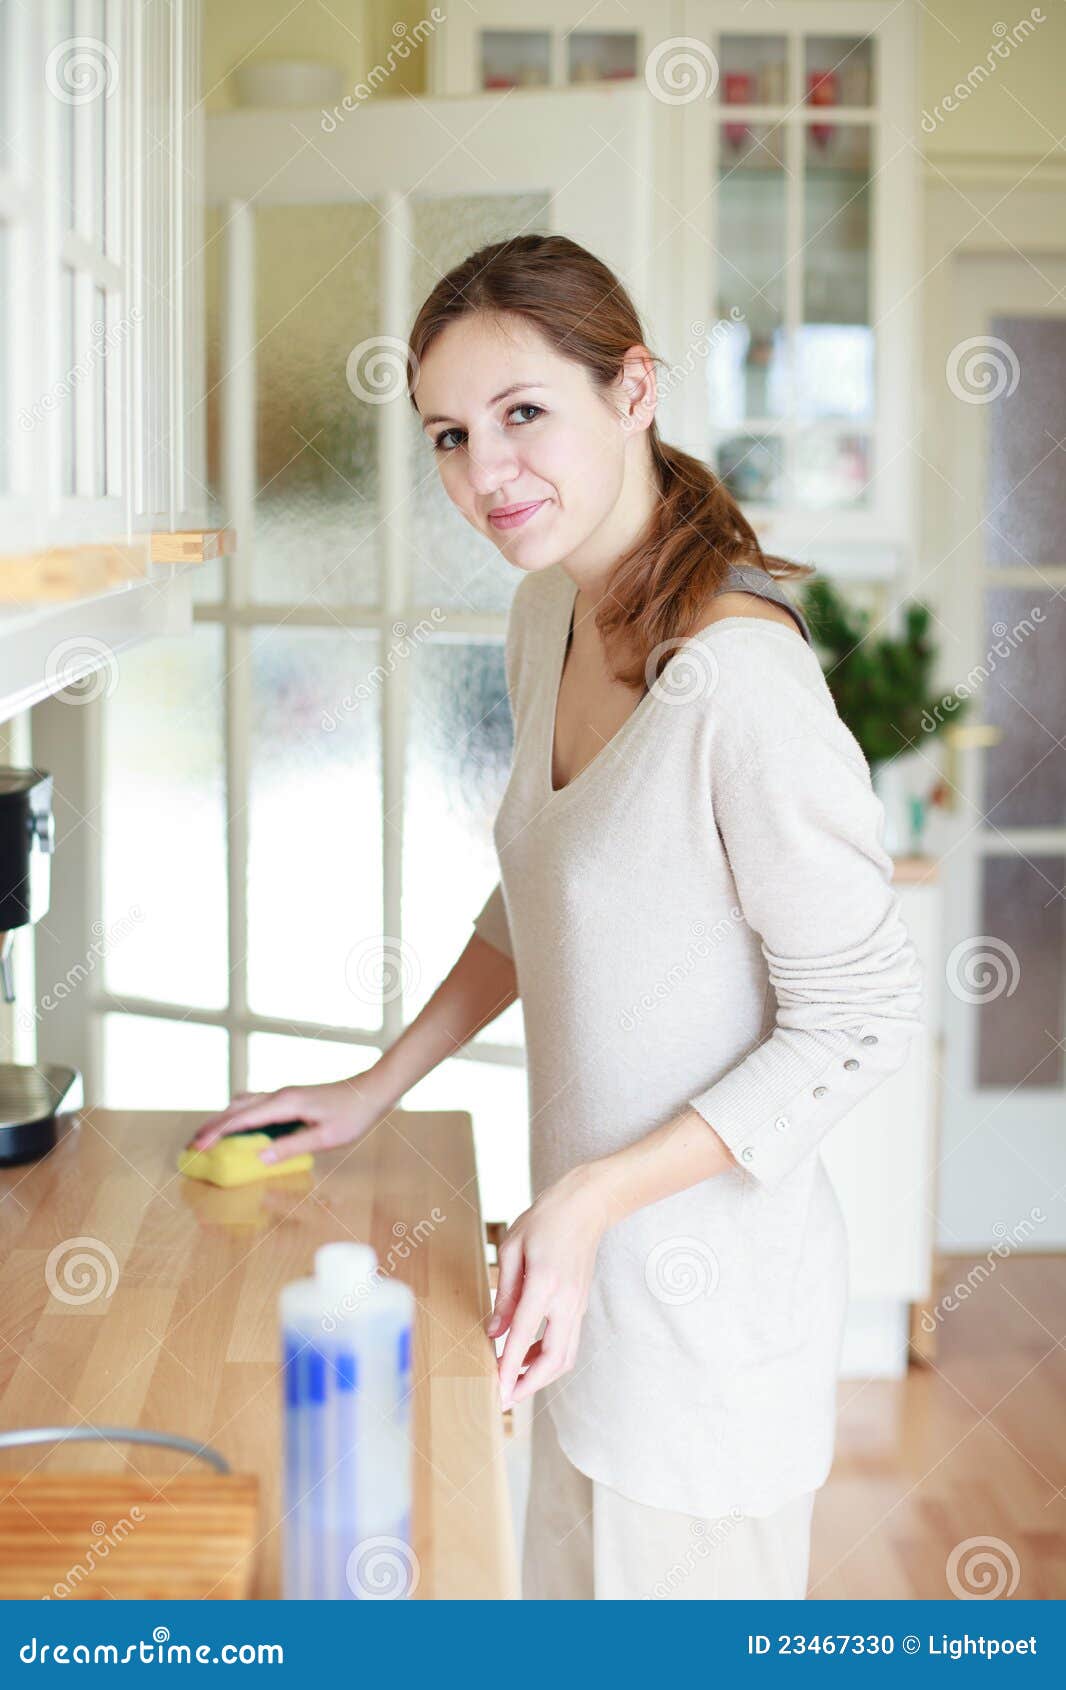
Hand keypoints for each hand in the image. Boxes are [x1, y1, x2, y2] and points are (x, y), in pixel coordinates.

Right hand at [184, 1071, 392, 1162]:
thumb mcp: (325, 1137)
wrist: (371, 1090)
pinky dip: (239, 1115)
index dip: (216, 1134)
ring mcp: (283, 1094)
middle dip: (211, 1127)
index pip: (241, 1120)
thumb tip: (260, 1159)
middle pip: (235, 1109)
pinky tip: (239, 1127)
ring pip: (243, 1104)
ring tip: (208, 1137)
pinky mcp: (289, 1098)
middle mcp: (279, 1095)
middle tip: (191, 1145)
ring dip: (223, 1119)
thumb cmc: (352, 1115)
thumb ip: (292, 1147)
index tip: (197, 1147)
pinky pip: (255, 1104)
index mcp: (285, 1104)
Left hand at [488, 1163, 613, 1411]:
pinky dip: (549, 1357)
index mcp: (545, 1284)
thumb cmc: (545, 1220)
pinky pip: (567, 1342)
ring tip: (514, 1381)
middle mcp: (566, 1301)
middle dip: (530, 1384)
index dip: (510, 1368)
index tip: (499, 1392)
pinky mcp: (580, 1306)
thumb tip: (494, 1331)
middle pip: (553, 1359)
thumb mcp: (513, 1248)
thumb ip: (504, 1293)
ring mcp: (577, 1306)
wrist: (586, 1207)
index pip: (523, 1336)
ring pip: (564, 1356)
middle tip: (506, 1398)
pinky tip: (528, 1355)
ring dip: (541, 1375)